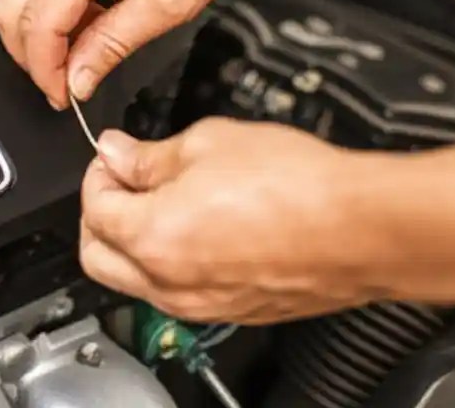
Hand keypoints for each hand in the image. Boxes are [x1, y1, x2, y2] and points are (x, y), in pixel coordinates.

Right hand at [0, 0, 257, 108]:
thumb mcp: (173, 0)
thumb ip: (115, 44)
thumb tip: (79, 78)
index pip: (39, 26)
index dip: (45, 71)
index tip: (62, 95)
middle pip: (9, 10)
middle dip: (32, 55)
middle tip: (66, 79)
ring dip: (42, 27)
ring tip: (87, 40)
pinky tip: (88, 8)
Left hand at [79, 118, 388, 324]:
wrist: (361, 227)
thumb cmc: (298, 187)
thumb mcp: (209, 142)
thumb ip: (150, 155)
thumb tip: (118, 154)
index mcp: (152, 238)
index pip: (93, 208)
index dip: (100, 173)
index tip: (115, 156)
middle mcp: (169, 285)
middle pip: (98, 257)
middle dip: (101, 216)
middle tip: (124, 181)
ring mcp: (200, 306)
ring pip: (136, 281)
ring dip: (133, 242)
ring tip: (165, 199)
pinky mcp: (231, 312)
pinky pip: (178, 293)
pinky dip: (170, 263)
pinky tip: (199, 225)